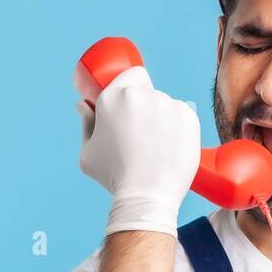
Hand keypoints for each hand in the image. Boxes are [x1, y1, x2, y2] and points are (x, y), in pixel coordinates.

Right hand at [76, 65, 200, 236]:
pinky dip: (180, 128)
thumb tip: (83, 105)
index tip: (133, 103)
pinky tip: (172, 146)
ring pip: (168, 105)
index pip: (131, 75)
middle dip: (146, 108)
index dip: (133, 87)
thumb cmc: (114, 177)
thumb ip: (86, 124)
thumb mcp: (88, 153)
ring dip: (164, 118)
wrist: (146, 197)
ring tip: (158, 147)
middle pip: (150, 92)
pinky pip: (185, 116)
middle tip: (143, 134)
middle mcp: (141, 95)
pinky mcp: (189, 117)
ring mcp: (167, 104)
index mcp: (112, 97)